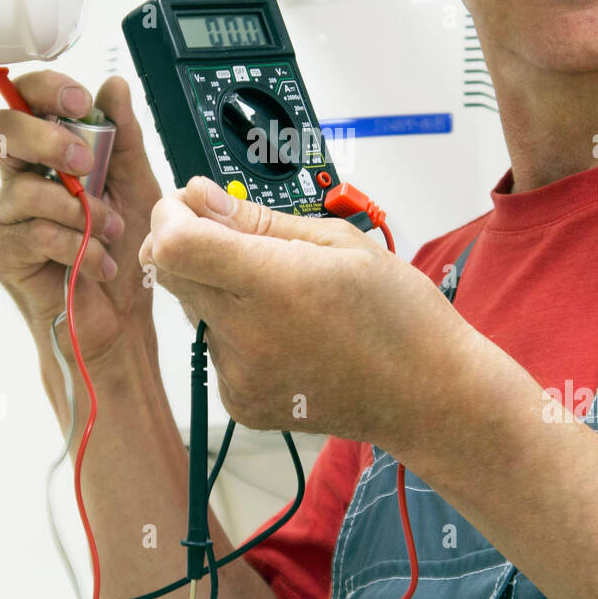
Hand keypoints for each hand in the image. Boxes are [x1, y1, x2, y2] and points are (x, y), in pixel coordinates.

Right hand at [0, 69, 162, 361]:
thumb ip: (123, 138)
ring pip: (25, 189)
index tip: (81, 102)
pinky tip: (97, 262)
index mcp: (49, 154)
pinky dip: (77, 247)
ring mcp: (8, 216)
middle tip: (87, 163)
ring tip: (111, 232)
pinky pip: (35, 234)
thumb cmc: (124, 254)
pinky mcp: (5, 253)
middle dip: (47, 139)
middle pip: (1, 130)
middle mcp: (21, 178)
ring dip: (80, 211)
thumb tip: (113, 86)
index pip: (26, 101)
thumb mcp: (136, 186)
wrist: (122, 320)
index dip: (46, 91)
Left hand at [137, 176, 491, 452]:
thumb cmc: (398, 315)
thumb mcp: (339, 242)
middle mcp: (249, 337)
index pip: (174, 245)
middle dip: (188, 243)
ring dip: (214, 287)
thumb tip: (200, 196)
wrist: (427, 393)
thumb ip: (257, 220)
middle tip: (237, 236)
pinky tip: (283, 330)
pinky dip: (234, 329)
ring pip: (192, 309)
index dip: (169, 215)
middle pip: (170, 274)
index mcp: (276, 286)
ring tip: (279, 292)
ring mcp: (241, 377)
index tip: (189, 204)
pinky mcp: (242, 403)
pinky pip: (213, 348)